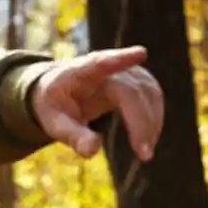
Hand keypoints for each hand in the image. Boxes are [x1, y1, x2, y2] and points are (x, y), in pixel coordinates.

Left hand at [30, 45, 163, 160]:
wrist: (61, 91)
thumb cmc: (56, 106)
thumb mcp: (54, 123)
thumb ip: (72, 136)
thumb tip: (92, 150)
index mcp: (78, 73)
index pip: (99, 62)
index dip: (119, 58)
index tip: (140, 53)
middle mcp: (105, 66)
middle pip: (131, 90)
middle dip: (140, 121)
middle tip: (143, 154)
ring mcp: (124, 70)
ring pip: (149, 92)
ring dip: (151, 122)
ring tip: (144, 153)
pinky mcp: (137, 79)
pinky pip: (152, 96)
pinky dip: (154, 118)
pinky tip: (147, 141)